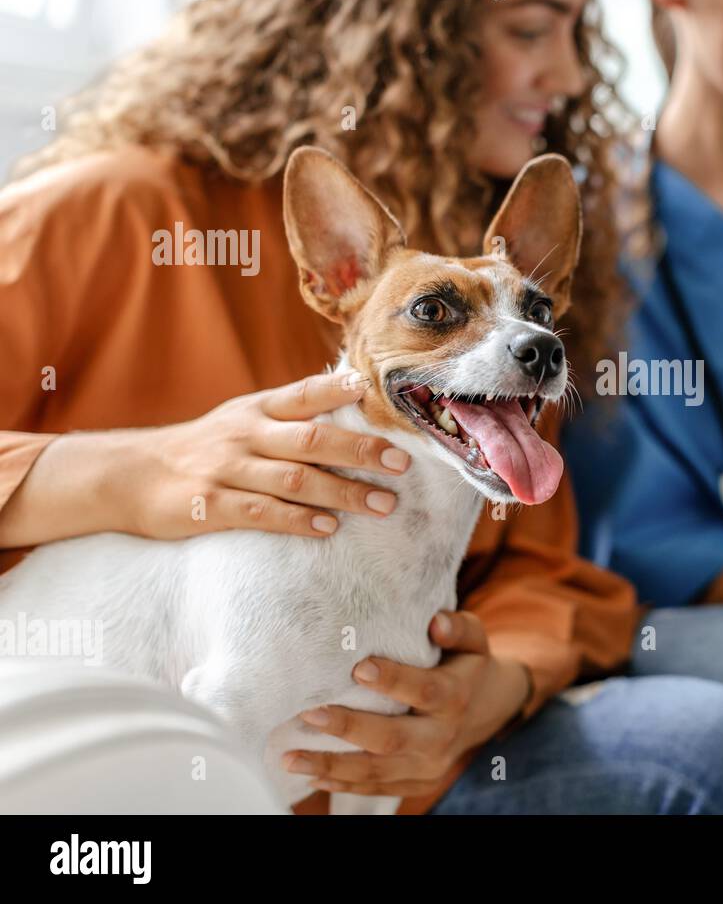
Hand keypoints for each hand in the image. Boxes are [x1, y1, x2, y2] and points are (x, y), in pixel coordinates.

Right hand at [117, 370, 410, 538]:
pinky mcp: (210, 505)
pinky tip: (327, 528)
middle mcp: (245, 434)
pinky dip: (298, 520)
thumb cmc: (205, 447)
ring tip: (382, 505)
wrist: (129, 474)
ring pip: (294, 479)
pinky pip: (262, 513)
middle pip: (311, 439)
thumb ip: (290, 415)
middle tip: (400, 464)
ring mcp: (227, 469)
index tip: (371, 388)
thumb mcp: (242, 419)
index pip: (304, 393)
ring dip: (343, 492)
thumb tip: (353, 397)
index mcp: (257, 409)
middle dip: (360, 450)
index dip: (337, 388)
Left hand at [281, 611, 531, 797]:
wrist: (488, 709)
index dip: (395, 681)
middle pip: (394, 738)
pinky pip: (374, 787)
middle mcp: (442, 737)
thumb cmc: (466, 664)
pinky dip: (340, 783)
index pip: (426, 691)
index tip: (359, 669)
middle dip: (349, 728)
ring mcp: (428, 766)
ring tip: (290, 757)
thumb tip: (435, 623)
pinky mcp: (414, 783)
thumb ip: (457, 627)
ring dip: (331, 765)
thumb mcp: (473, 639)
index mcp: (456, 697)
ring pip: (376, 770)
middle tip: (310, 713)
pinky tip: (309, 774)